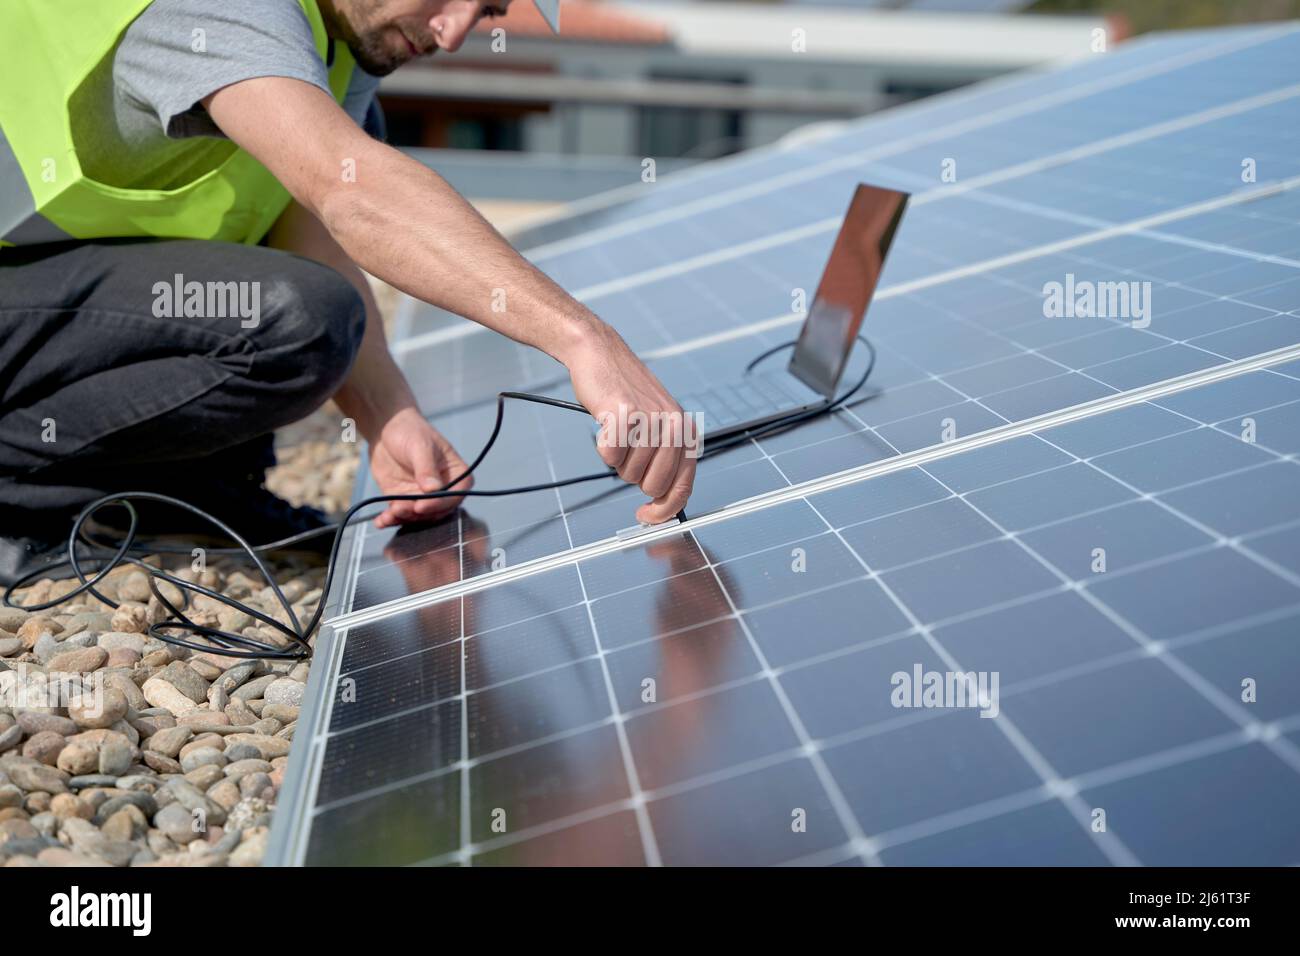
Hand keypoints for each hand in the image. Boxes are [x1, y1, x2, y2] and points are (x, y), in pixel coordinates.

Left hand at [369, 406, 472, 528]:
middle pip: (437, 510)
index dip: (441, 503)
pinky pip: (399, 514)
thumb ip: (426, 468)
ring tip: (390, 513)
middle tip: (402, 509)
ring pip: (418, 516)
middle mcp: (442, 489)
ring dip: (404, 518)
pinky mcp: (404, 500)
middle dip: (419, 513)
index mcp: (456, 473)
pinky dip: (390, 519)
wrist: (386, 429)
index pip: (456, 494)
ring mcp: (423, 496)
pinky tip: (381, 521)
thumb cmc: (411, 431)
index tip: (422, 504)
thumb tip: (433, 489)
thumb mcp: (420, 446)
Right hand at [567, 323, 696, 523]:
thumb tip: (663, 501)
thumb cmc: (626, 392)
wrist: (600, 353)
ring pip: (628, 473)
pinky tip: (606, 426)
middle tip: (628, 452)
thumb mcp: (658, 423)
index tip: (648, 517)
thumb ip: (667, 457)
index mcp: (685, 430)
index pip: (684, 485)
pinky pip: (609, 457)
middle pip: (653, 486)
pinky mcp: (623, 415)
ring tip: (618, 432)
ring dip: (618, 459)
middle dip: (635, 477)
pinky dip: (603, 447)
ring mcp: (650, 420)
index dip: (665, 509)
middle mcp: (673, 425)